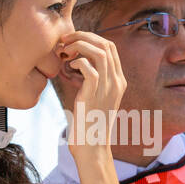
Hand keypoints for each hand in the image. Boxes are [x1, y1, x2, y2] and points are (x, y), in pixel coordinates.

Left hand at [58, 30, 125, 156]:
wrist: (92, 147)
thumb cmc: (89, 124)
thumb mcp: (94, 98)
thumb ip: (91, 81)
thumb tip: (78, 64)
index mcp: (118, 81)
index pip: (110, 47)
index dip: (91, 38)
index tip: (73, 40)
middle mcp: (117, 82)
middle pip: (106, 44)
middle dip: (84, 36)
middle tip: (66, 39)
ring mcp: (108, 88)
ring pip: (100, 52)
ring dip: (80, 45)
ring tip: (66, 51)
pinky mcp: (95, 95)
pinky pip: (90, 69)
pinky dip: (78, 62)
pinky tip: (69, 67)